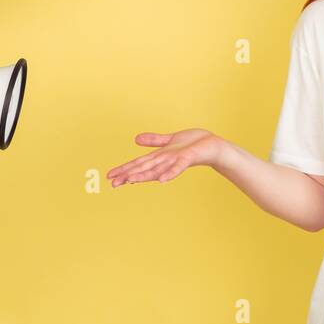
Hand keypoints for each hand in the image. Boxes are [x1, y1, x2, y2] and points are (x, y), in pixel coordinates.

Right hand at [107, 129, 223, 185]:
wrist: (214, 146)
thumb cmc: (194, 144)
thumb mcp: (170, 140)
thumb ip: (154, 141)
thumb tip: (136, 139)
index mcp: (160, 157)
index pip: (138, 164)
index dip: (124, 169)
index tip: (110, 176)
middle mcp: (166, 161)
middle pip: (144, 168)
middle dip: (128, 175)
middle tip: (113, 184)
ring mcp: (176, 161)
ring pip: (157, 170)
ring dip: (144, 176)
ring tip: (130, 181)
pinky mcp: (188, 159)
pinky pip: (177, 167)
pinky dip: (170, 173)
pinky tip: (162, 180)